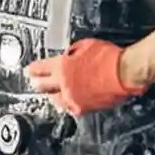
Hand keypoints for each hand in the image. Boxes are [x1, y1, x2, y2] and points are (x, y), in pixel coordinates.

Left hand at [25, 39, 145, 114]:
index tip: (29, 70)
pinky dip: (67, 104)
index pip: (40, 68)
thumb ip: (72, 54)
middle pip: (43, 86)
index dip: (33, 69)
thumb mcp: (85, 46)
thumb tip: (68, 57)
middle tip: (34, 82)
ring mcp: (72, 97)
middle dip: (37, 83)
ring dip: (51, 95)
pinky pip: (70, 108)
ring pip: (55, 99)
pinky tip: (67, 103)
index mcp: (61, 65)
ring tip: (50, 94)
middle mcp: (63, 83)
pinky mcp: (83, 108)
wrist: (125, 72)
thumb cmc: (110, 58)